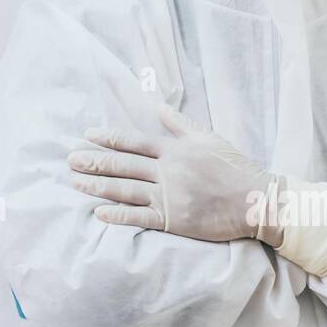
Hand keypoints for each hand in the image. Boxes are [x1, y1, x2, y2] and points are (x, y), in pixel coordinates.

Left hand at [68, 105, 278, 242]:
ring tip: (76, 183)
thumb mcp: (209, 138)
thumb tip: (158, 107)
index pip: (134, 141)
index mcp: (175, 149)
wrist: (256, 201)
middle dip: (94, 162)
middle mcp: (168, 171)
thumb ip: (181, 124)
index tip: (87, 135)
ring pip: (126, 190)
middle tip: (70, 160)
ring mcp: (170, 196)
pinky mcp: (174, 220)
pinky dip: (118, 215)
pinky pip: (140, 217)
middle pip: (123, 165)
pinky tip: (98, 212)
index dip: (108, 138)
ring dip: (98, 186)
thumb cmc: (235, 168)